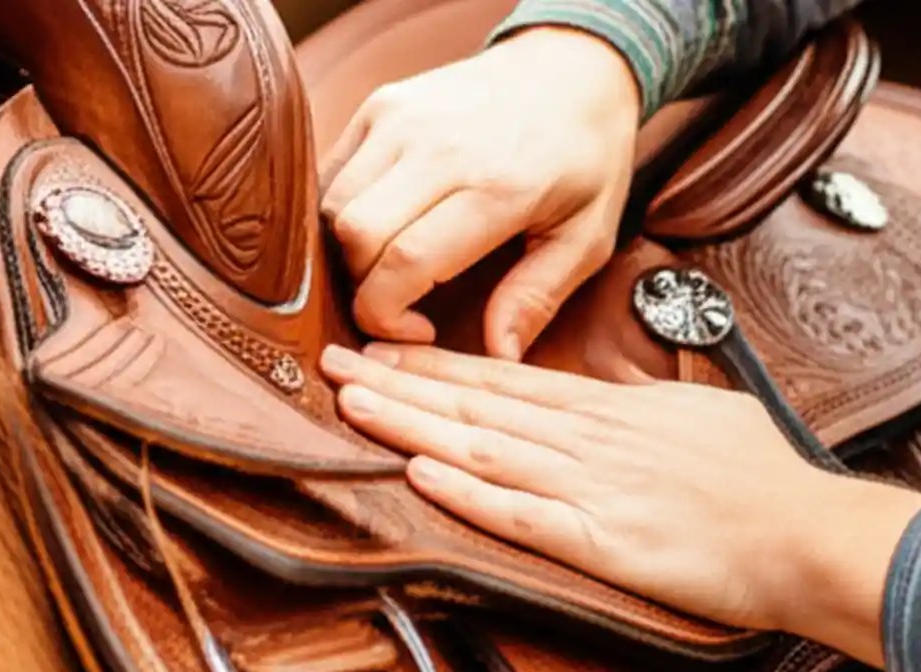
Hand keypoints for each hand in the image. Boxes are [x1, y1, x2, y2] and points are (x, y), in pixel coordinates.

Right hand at [320, 28, 641, 359]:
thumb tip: (498, 356)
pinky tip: (382, 228)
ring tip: (394, 266)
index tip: (418, 330)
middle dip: (365, 288)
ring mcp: (402, 118)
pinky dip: (341, 211)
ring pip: (332, 205)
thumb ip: (537, 298)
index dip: (389, 315)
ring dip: (350, 251)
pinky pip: (333, 171)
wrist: (573, 66)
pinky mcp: (382, 104)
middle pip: (354, 237)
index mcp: (497, 186)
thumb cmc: (585, 157)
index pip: (404, 262)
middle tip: (402, 303)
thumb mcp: (587, 237)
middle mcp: (440, 147)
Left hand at [320, 343, 920, 664]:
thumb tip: (611, 398)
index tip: (385, 351)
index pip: (505, 379)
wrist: (810, 529)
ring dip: (413, 425)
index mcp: (611, 409)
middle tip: (335, 363)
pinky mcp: (604, 541)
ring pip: (485, 448)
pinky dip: (468, 492)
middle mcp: (591, 439)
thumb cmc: (764, 472)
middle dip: (401, 385)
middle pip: (478, 407)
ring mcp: (594, 487)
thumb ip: (642, 405)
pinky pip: (523, 515)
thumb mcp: (700, 413)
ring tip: (354, 405)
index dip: (437, 367)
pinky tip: (421, 473)